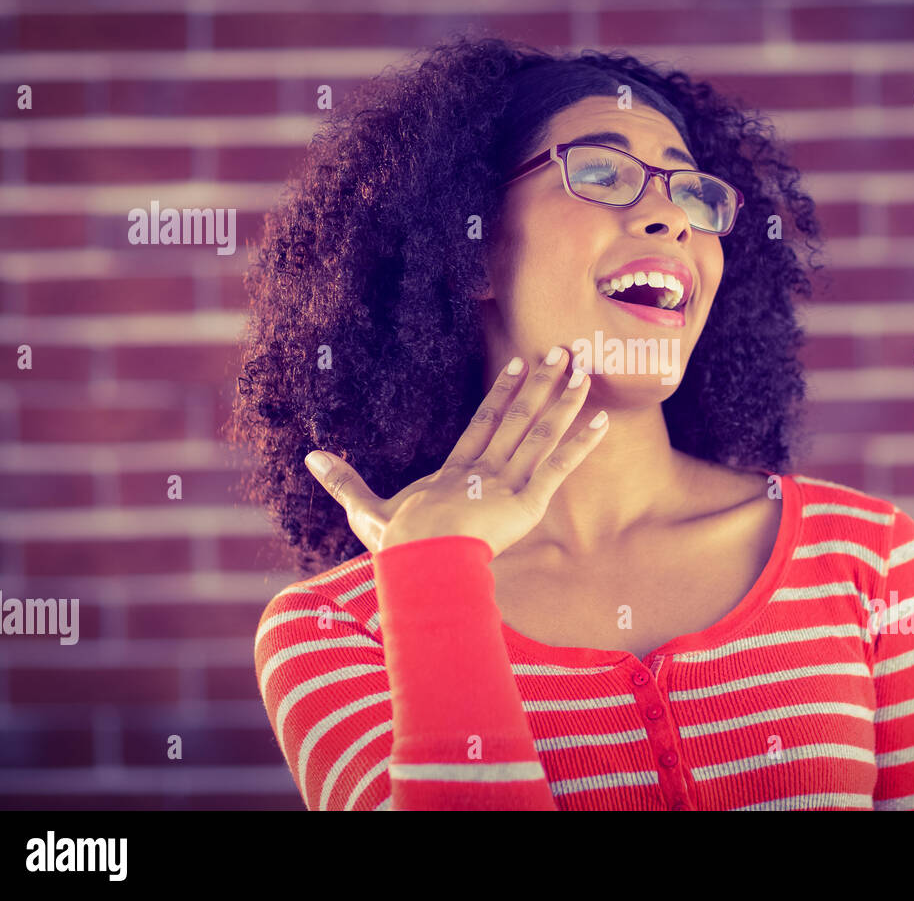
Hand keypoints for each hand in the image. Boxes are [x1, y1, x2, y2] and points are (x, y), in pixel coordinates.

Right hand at [304, 346, 607, 559]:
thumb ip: (345, 484)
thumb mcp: (367, 513)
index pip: (483, 423)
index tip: (518, 365)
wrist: (422, 564)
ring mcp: (507, 483)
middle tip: (565, 350)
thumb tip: (310, 457)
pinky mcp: (528, 501)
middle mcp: (484, 470)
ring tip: (586, 371)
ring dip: (564, 401)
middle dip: (542, 383)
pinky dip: (582, 443)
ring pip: (541, 433)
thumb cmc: (399, 546)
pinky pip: (559, 466)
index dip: (501, 394)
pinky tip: (602, 420)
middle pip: (518, 418)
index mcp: (454, 472)